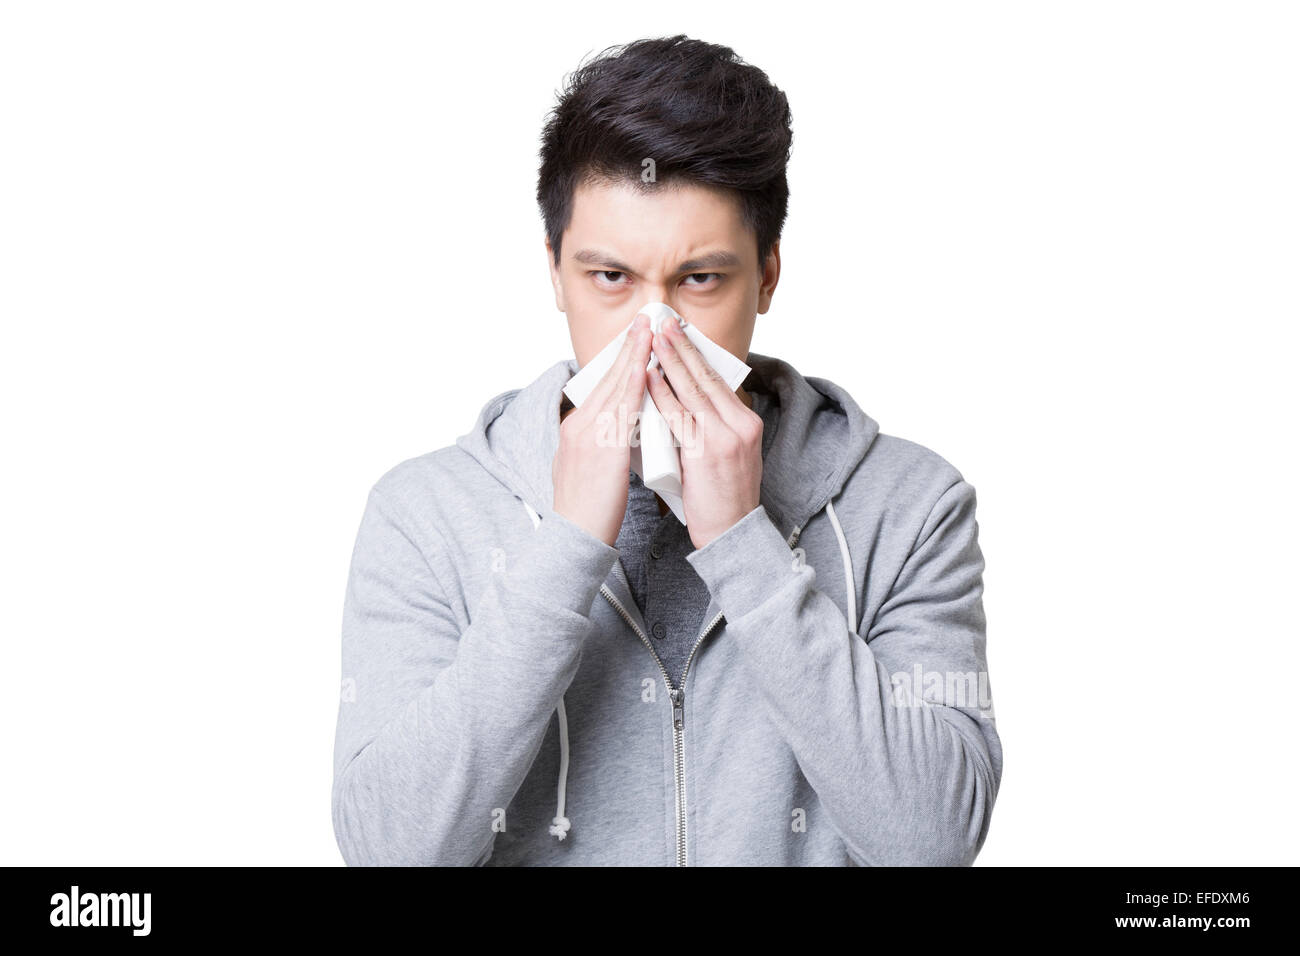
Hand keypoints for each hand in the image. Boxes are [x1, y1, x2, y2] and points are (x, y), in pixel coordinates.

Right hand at [553, 314, 651, 546]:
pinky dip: (635, 384)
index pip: (601, 386)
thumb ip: (602, 445)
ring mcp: (588, 434)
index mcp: (574, 429)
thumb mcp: (587, 470)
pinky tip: (648, 367)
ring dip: (634, 355)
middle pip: (607, 377)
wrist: (573, 538)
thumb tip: (618, 432)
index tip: (634, 339)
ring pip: (615, 386)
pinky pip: (622, 408)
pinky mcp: (602, 447)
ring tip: (650, 330)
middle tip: (645, 320)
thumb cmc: (586, 512)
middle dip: (627, 347)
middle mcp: (578, 424)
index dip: (619, 361)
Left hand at [645, 316, 762, 548]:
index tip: (678, 333)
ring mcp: (724, 436)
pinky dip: (662, 393)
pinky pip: (679, 415)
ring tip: (654, 336)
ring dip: (671, 360)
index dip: (696, 354)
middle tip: (664, 320)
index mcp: (745, 422)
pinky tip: (648, 377)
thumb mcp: (728, 456)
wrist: (732, 534)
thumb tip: (688, 407)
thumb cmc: (723, 499)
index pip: (717, 380)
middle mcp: (739, 424)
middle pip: (706, 376)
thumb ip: (711, 429)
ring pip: (693, 390)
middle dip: (683, 346)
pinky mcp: (707, 451)